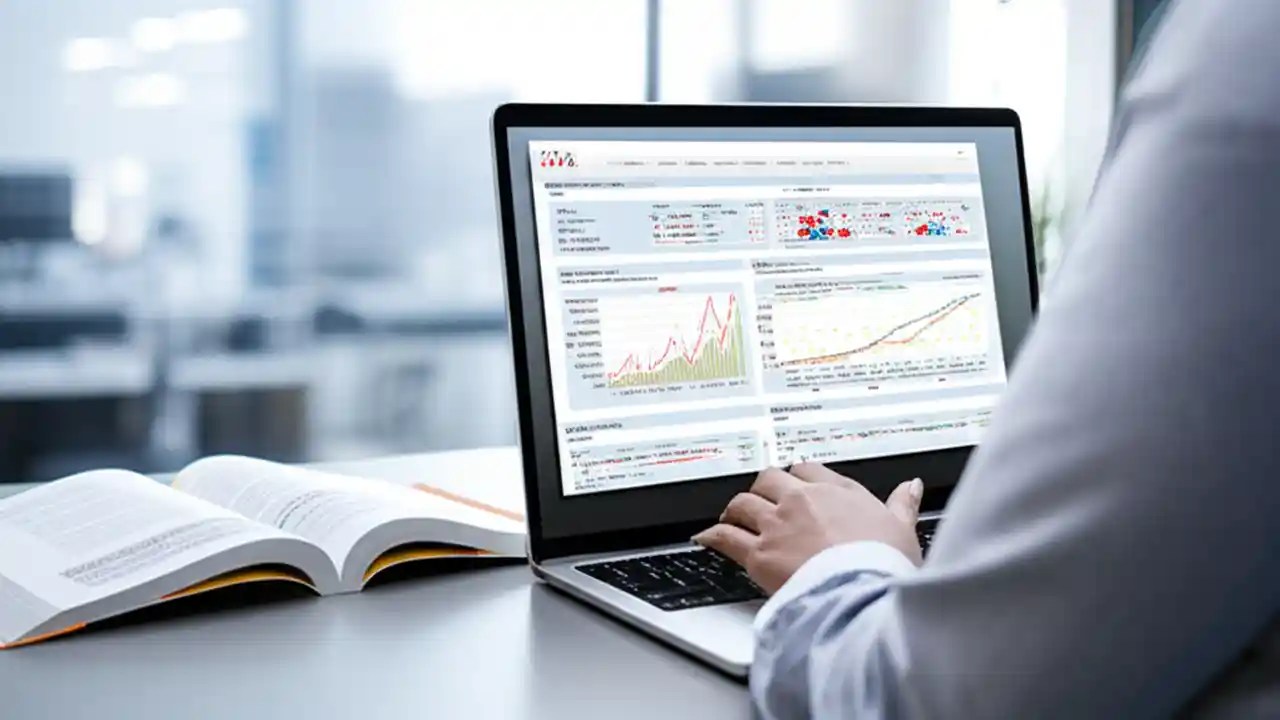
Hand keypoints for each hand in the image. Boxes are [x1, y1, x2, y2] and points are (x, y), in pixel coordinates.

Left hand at [693, 463, 923, 594]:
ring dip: (736, 509)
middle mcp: (802, 501)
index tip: (796, 484)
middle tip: (761, 499)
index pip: (807, 469)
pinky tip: (705, 537)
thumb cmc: (885, 565)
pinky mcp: (758, 554)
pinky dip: (713, 535)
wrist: (863, 593)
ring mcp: (777, 525)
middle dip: (763, 488)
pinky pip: (726, 537)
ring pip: (744, 503)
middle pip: (770, 479)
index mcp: (837, 492)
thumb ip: (902, 504)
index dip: (798, 477)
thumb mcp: (903, 529)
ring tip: (732, 516)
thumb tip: (911, 486)